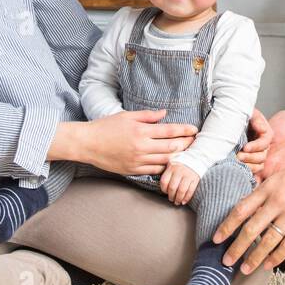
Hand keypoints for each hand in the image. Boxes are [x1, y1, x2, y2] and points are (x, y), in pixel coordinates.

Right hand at [81, 109, 196, 175]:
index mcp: (140, 130)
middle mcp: (141, 146)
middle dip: (186, 144)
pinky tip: (170, 163)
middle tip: (196, 142)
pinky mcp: (133, 170)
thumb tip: (164, 113)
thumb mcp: (126, 116)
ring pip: (165, 161)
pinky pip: (154, 171)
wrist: (88, 144)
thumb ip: (147, 115)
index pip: (169, 131)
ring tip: (188, 153)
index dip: (184, 130)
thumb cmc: (106, 126)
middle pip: (171, 147)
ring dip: (178, 157)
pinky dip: (164, 167)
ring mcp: (137, 160)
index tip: (194, 130)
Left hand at [159, 161, 199, 204]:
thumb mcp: (172, 164)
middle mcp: (179, 171)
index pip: (164, 181)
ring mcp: (188, 175)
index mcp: (172, 167)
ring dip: (178, 199)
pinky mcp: (195, 179)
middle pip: (172, 187)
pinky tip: (184, 201)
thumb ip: (168, 173)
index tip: (165, 192)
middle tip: (171, 199)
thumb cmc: (182, 164)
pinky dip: (187, 198)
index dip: (163, 189)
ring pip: (181, 190)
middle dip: (171, 196)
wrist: (197, 158)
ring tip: (177, 202)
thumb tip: (164, 187)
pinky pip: (190, 191)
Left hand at [211, 145, 284, 274]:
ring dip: (254, 257)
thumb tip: (247, 210)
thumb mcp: (281, 176)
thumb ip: (265, 192)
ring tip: (245, 268)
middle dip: (236, 247)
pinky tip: (268, 265)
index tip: (216, 239)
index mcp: (268, 187)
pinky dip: (276, 257)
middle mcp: (278, 200)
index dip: (227, 226)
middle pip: (251, 229)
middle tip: (225, 261)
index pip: (241, 209)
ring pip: (268, 240)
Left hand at [235, 107, 272, 175]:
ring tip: (236, 163)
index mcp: (265, 134)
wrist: (230, 122)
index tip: (245, 147)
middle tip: (237, 156)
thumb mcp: (249, 113)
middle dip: (249, 157)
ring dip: (248, 166)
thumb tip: (262, 129)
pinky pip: (252, 172)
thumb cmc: (240, 117)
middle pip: (262, 157)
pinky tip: (238, 173)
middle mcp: (262, 147)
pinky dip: (246, 173)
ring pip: (258, 166)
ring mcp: (256, 156)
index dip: (256, 146)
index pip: (265, 143)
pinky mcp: (249, 163)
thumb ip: (256, 119)